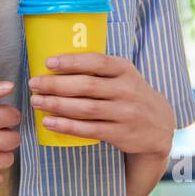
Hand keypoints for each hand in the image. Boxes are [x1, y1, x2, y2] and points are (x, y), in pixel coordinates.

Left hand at [28, 53, 174, 155]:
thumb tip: (56, 63)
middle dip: (56, 84)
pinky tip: (50, 122)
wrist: (159, 126)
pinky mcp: (121, 134)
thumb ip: (99, 69)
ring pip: (85, 108)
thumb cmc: (131, 95)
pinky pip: (89, 129)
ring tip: (36, 101)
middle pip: (86, 86)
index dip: (71, 62)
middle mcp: (127, 90)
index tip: (48, 63)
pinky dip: (67, 126)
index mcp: (125, 70)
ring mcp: (125, 113)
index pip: (96, 62)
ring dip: (57, 105)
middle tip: (34, 84)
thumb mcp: (124, 76)